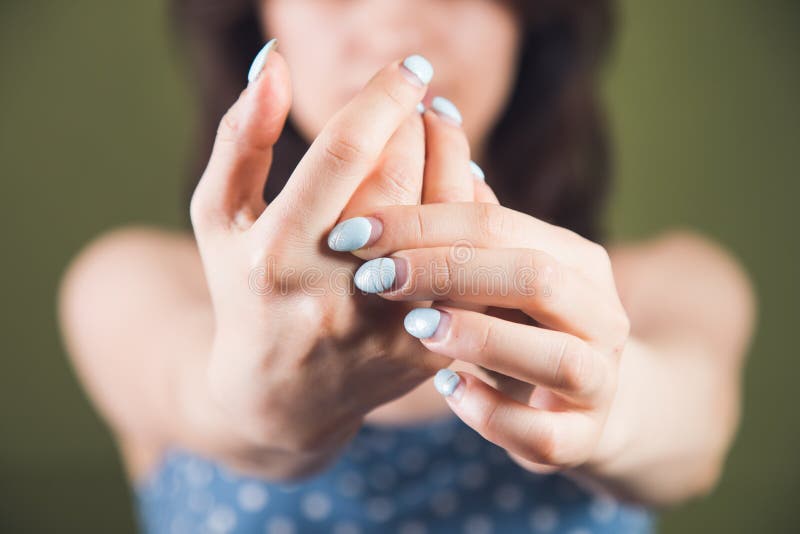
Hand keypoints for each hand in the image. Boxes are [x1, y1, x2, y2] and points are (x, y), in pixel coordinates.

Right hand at [190, 47, 452, 455]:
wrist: (276, 398)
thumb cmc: (242, 291)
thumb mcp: (219, 217)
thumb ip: (242, 137)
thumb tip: (274, 61)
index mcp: (275, 253)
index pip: (345, 152)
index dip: (385, 98)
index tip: (410, 67)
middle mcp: (333, 292)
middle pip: (404, 180)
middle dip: (421, 123)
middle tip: (423, 99)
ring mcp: (384, 326)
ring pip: (449, 221)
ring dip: (456, 160)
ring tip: (442, 130)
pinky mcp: (423, 349)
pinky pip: (471, 267)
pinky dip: (474, 218)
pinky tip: (460, 192)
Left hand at [338, 202, 630, 471]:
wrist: (576, 402)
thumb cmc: (521, 325)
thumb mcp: (498, 273)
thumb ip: (467, 226)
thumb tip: (425, 136)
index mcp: (578, 260)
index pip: (500, 225)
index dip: (423, 223)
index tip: (354, 233)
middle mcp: (601, 316)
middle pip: (535, 277)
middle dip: (447, 271)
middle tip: (375, 277)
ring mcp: (599, 381)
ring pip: (556, 357)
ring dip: (479, 336)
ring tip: (413, 327)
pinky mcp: (581, 438)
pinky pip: (541, 432)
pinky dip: (489, 412)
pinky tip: (446, 388)